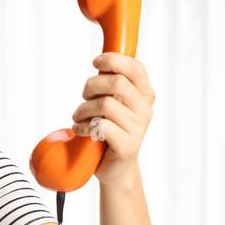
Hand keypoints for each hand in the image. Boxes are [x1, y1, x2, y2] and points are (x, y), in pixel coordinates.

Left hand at [71, 51, 154, 189]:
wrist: (115, 167)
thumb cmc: (111, 129)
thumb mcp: (114, 102)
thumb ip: (113, 82)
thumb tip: (103, 57)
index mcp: (145, 95)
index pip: (135, 68)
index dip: (113, 60)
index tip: (95, 62)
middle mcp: (145, 110)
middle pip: (117, 83)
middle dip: (92, 86)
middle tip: (85, 96)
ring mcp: (138, 128)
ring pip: (105, 105)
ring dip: (84, 109)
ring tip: (78, 117)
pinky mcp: (127, 145)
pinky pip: (101, 126)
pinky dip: (84, 126)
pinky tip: (81, 130)